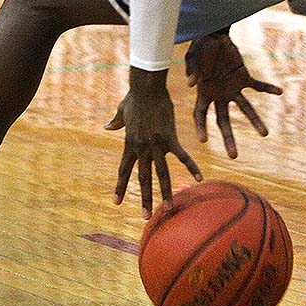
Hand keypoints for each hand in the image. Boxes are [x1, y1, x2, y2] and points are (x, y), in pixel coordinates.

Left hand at [106, 69, 201, 216]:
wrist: (146, 87)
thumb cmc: (135, 97)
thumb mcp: (123, 112)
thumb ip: (116, 122)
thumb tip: (106, 127)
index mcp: (130, 144)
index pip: (124, 170)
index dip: (120, 186)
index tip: (116, 202)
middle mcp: (142, 148)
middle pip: (143, 178)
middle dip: (144, 198)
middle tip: (145, 217)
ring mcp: (155, 144)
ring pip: (161, 173)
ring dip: (165, 191)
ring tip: (168, 208)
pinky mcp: (169, 137)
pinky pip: (181, 156)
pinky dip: (190, 167)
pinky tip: (198, 178)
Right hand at [185, 30, 281, 158]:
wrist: (213, 35)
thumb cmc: (199, 47)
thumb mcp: (192, 57)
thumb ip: (192, 70)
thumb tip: (190, 84)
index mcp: (204, 93)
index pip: (200, 115)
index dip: (201, 127)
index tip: (204, 140)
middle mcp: (219, 95)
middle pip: (223, 121)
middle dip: (228, 138)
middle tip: (233, 156)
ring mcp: (232, 88)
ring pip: (245, 109)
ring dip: (255, 121)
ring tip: (265, 134)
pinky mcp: (243, 78)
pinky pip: (258, 86)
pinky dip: (268, 89)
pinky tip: (279, 92)